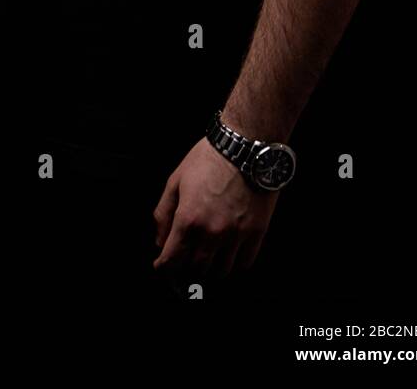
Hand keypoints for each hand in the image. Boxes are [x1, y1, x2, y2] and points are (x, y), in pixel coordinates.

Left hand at [152, 136, 279, 286]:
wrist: (245, 146)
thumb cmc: (209, 158)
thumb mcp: (176, 179)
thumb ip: (163, 212)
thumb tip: (159, 240)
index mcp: (188, 219)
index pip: (172, 259)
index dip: (164, 267)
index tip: (162, 266)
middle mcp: (212, 232)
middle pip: (196, 270)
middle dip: (186, 270)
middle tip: (184, 264)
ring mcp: (236, 235)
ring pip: (221, 271)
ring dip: (210, 270)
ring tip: (206, 261)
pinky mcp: (257, 233)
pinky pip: (245, 264)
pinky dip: (234, 266)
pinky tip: (228, 257)